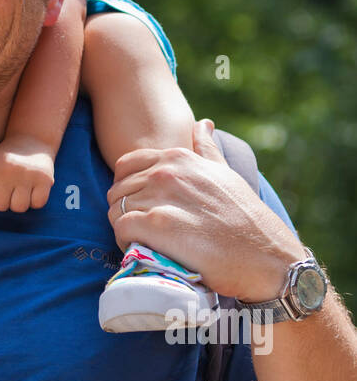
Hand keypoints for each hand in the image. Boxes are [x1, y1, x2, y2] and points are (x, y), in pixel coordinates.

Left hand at [0, 136, 55, 212]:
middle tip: (7, 187)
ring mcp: (28, 175)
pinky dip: (35, 201)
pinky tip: (32, 189)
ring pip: (19, 208)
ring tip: (20, 189)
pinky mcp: (45, 179)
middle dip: (2, 201)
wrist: (32, 141)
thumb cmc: (3, 159)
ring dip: (19, 202)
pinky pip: (37, 204)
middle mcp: (8, 170)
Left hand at [108, 119, 303, 299]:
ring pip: (115, 210)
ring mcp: (161, 196)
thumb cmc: (245, 218)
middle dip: (126, 211)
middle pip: (118, 190)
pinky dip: (125, 242)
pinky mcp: (157, 224)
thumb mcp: (225, 174)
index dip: (129, 190)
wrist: (264, 255)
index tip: (144, 209)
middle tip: (144, 231)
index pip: (125, 166)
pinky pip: (120, 228)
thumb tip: (203, 124)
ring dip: (125, 229)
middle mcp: (167, 172)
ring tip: (145, 242)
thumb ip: (207, 149)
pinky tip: (143, 250)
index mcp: (178, 157)